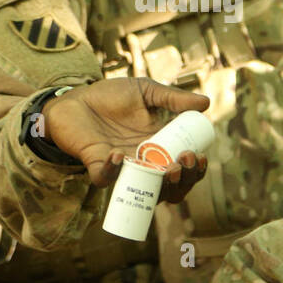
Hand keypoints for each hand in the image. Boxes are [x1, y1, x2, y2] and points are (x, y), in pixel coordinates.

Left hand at [40, 78, 209, 202]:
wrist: (76, 97)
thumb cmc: (111, 96)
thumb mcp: (146, 91)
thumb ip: (173, 98)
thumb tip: (206, 103)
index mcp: (160, 147)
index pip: (184, 168)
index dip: (196, 169)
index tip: (200, 156)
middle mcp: (144, 163)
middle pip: (171, 187)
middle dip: (184, 180)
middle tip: (185, 161)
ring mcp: (122, 167)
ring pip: (145, 191)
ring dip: (160, 185)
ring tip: (169, 168)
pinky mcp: (98, 166)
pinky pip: (106, 178)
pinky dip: (114, 170)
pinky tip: (120, 154)